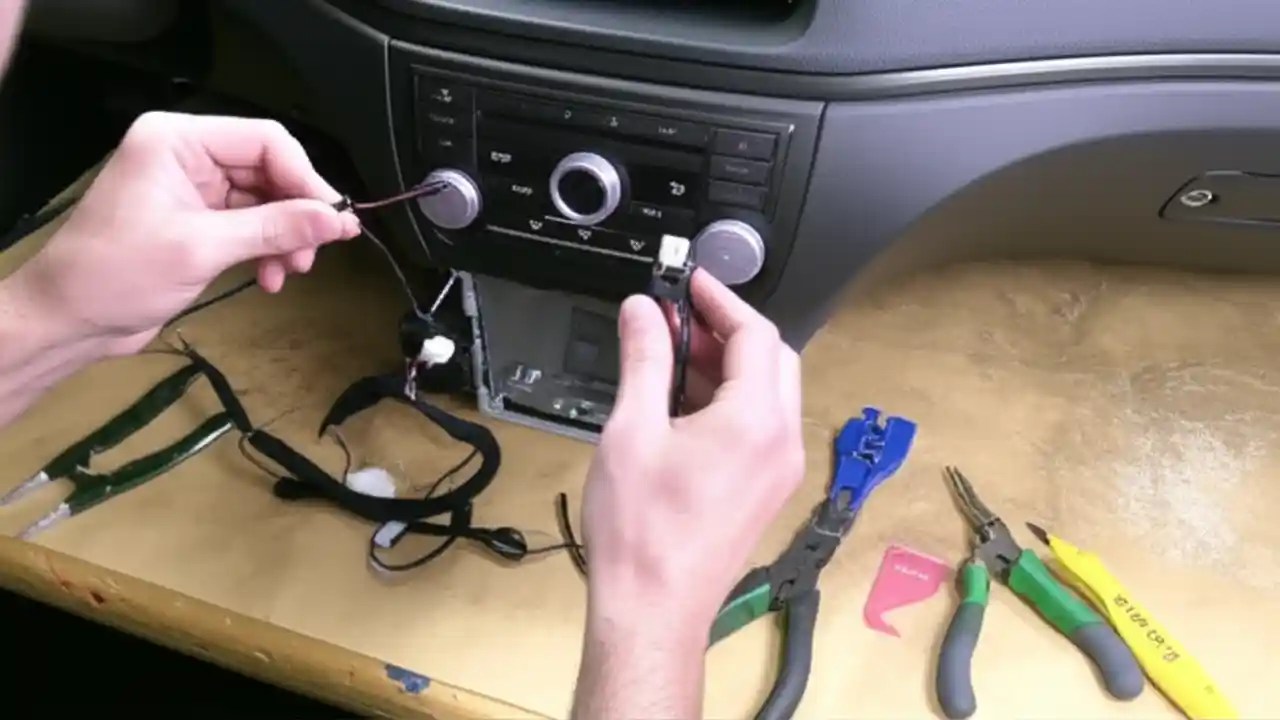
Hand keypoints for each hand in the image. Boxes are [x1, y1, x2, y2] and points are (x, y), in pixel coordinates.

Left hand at [10, 111, 359, 354]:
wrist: (69, 320)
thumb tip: (335, 220)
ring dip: (285, 238)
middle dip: (297, 214)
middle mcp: (187, 155)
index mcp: (177, 140)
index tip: (333, 219)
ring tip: (293, 271)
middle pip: (269, 171)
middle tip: (319, 251)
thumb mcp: (202, 248)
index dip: (305, 179)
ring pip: (265, 202)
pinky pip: (250, 225)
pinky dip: (267, 250)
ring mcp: (192, 188)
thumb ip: (274, 229)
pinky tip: (271, 278)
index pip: (264, 141)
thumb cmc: (116, 274)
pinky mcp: (197, 221)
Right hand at [573, 271, 803, 717]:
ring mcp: (778, 470)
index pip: (754, 334)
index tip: (689, 282)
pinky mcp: (765, 490)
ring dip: (725, 366)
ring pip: (768, 392)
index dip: (720, 299)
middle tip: (676, 318)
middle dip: (726, 330)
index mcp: (755, 421)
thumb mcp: (632, 430)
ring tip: (668, 357)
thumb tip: (643, 311)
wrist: (653, 611)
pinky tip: (681, 403)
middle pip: (771, 358)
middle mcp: (781, 442)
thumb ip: (644, 359)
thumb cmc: (642, 534)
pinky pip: (760, 426)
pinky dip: (728, 401)